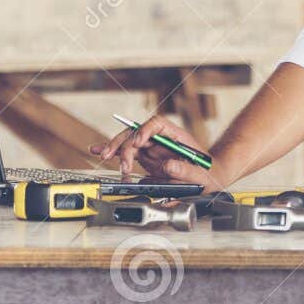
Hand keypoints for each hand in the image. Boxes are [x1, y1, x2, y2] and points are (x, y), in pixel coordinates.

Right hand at [90, 115, 221, 190]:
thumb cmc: (206, 172)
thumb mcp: (200, 173)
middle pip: (137, 133)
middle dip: (124, 143)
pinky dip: (112, 152)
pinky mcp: (145, 158)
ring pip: (128, 142)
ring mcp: (151, 148)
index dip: (145, 130)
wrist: (207, 178)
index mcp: (175, 136)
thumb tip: (167, 166)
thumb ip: (185, 169)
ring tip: (103, 156)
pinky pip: (126, 153)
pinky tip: (96, 150)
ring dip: (114, 148)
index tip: (139, 142)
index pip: (157, 124)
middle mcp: (160, 139)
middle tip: (114, 156)